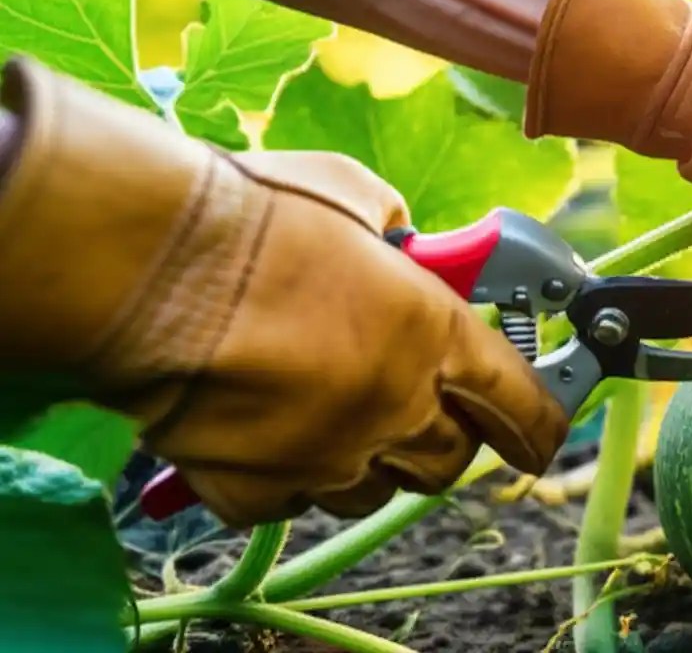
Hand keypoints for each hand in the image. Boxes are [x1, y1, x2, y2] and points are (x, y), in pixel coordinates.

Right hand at [0, 57, 566, 527]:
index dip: (539, 423)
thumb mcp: (353, 196)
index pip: (518, 403)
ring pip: (373, 490)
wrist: (142, 264)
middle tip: (423, 408)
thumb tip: (401, 241)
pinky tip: (264, 429)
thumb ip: (397, 233)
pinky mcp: (255, 490)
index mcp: (434, 334)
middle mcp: (394, 406)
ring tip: (331, 409)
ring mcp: (326, 457)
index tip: (542, 432)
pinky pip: (291, 502)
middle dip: (446, 440)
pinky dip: (287, 475)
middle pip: (449, 460)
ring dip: (368, 458)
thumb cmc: (250, 215)